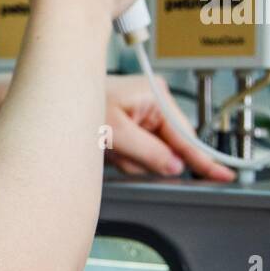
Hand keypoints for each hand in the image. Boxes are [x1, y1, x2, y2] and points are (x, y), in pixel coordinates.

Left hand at [0, 73, 232, 181]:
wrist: (47, 105)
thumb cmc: (73, 104)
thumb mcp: (112, 131)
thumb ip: (146, 151)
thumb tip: (172, 165)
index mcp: (155, 96)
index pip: (187, 135)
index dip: (203, 158)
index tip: (222, 175)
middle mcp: (152, 104)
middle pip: (170, 147)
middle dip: (148, 159)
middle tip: (121, 153)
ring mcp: (141, 118)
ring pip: (151, 156)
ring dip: (131, 160)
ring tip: (109, 148)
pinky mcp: (129, 130)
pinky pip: (136, 156)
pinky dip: (123, 159)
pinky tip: (108, 150)